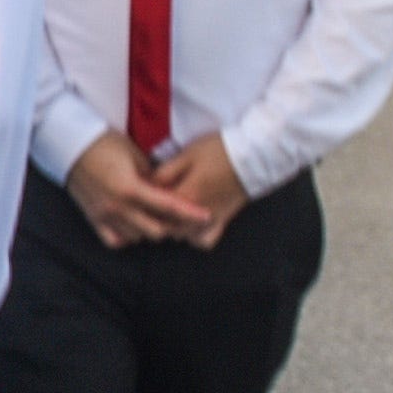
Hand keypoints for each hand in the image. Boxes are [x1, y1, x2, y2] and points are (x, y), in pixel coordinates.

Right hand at [66, 130, 211, 247]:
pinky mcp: (93, 218)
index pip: (168, 207)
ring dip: (151, 229)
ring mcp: (103, 215)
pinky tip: (135, 226)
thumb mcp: (135, 154)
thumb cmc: (104, 143)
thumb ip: (152, 177)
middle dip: (172, 225)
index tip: (206, 216)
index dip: (190, 213)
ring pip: (138, 238)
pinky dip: (128, 236)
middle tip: (182, 218)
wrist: (70, 144)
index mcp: (129, 189)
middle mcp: (117, 207)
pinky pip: (115, 240)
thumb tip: (166, 191)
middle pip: (156, 230)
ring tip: (158, 218)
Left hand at [145, 131, 252, 247]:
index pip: (152, 209)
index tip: (137, 194)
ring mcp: (210, 221)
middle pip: (163, 226)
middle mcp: (196, 215)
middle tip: (147, 204)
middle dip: (153, 217)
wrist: (255, 155)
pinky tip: (188, 226)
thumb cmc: (219, 151)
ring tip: (164, 212)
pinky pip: (204, 241)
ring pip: (180, 236)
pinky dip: (194, 238)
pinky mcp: (223, 221)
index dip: (142, 201)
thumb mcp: (187, 154)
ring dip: (170, 227)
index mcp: (185, 196)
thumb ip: (164, 173)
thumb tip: (147, 184)